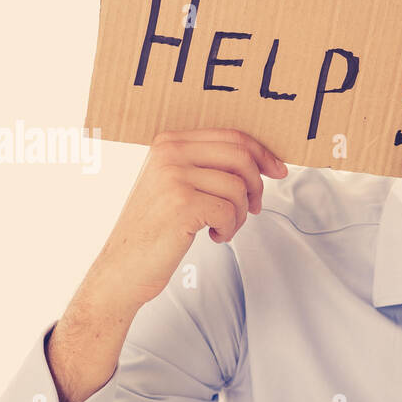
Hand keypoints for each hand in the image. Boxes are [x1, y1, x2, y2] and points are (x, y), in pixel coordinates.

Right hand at [86, 128, 286, 313]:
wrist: (124, 266)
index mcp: (169, 142)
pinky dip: (229, 228)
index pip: (231, 136)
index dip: (262, 153)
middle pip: (240, 156)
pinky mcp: (182, 204)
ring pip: (238, 187)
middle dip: (257, 185)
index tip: (277, 170)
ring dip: (239, 214)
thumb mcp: (175, 184)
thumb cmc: (156, 229)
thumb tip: (260, 161)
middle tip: (253, 207)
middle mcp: (169, 153)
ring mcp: (173, 177)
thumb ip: (207, 165)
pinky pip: (229, 211)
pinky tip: (213, 236)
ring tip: (222, 227)